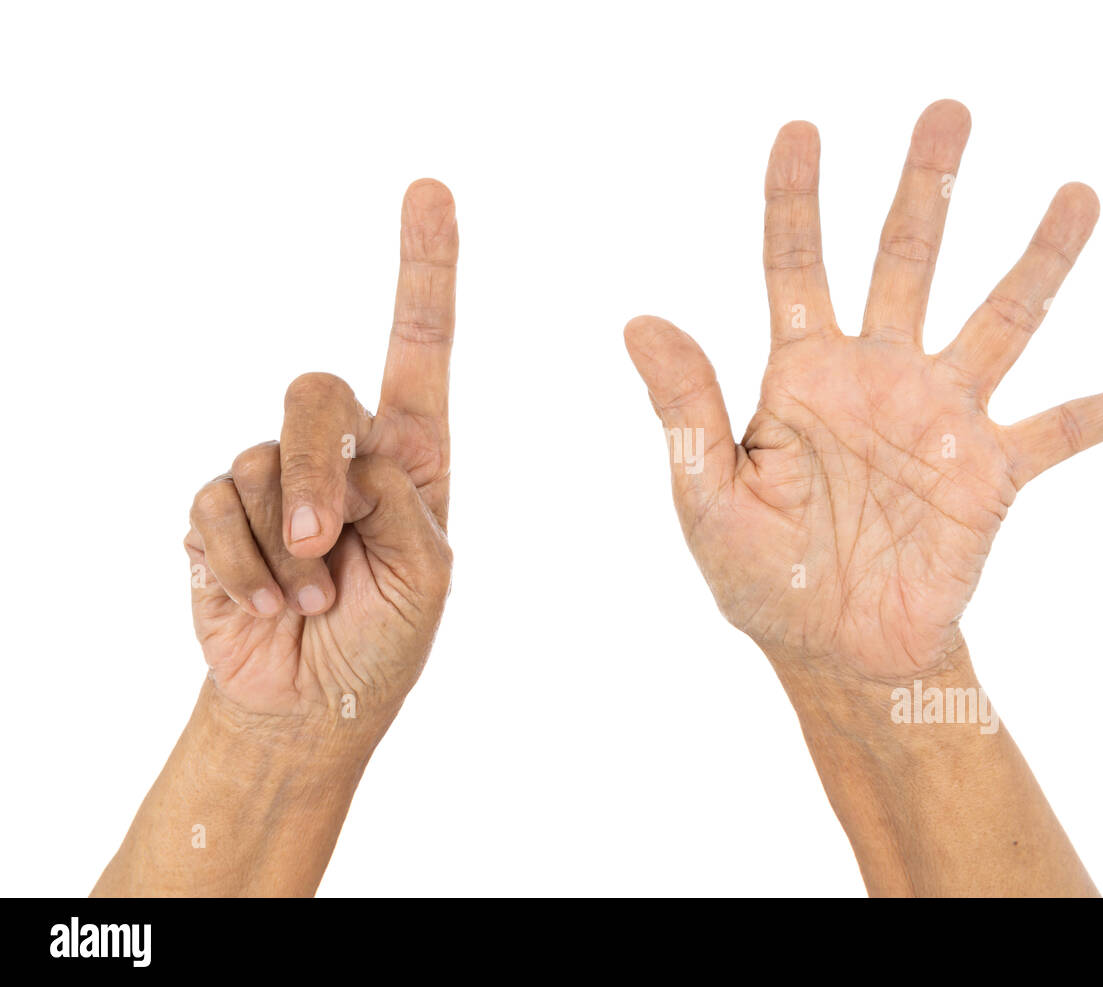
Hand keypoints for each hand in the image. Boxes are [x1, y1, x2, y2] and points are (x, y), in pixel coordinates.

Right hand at [184, 180, 456, 733]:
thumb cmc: (385, 641)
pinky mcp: (220, 513)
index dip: (425, 267)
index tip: (432, 188)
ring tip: (312, 598)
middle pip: (318, 392)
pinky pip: (217, 507)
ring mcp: (275, 478)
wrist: (314, 706)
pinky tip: (268, 604)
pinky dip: (244, 564)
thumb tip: (347, 457)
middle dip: (315, 469)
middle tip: (325, 542)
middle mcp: (343, 452)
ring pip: (263, 457)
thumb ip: (401, 502)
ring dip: (287, 542)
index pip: (419, 345)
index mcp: (411, 456)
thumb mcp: (427, 575)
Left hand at [624, 101, 1102, 680]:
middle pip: (905, 261)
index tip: (800, 129)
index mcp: (802, 375)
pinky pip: (1068, 429)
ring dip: (1040, 260)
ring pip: (999, 319)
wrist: (835, 649)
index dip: (794, 199)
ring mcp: (942, 418)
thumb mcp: (707, 496)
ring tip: (1076, 195)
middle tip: (948, 111)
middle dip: (926, 188)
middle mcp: (879, 376)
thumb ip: (685, 411)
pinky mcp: (993, 473)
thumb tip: (638, 319)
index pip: (794, 266)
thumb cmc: (760, 575)